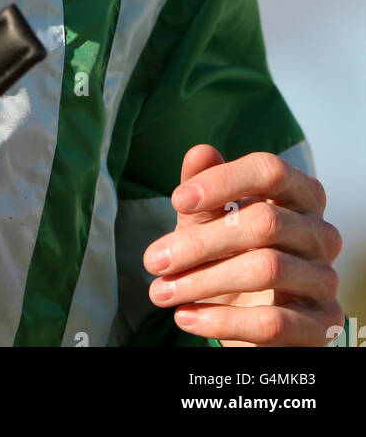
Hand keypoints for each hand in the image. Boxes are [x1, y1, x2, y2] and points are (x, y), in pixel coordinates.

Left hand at [142, 143, 343, 346]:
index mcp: (300, 194)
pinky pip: (274, 322)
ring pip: (267, 269)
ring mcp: (325, 279)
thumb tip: (200, 153)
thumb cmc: (230, 255)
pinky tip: (186, 318)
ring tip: (161, 292)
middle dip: (200, 242)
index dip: (223, 181)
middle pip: (264, 222)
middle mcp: (321, 233)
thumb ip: (205, 188)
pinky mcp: (322, 325)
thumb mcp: (209, 221)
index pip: (270, 171)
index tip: (177, 201)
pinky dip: (222, 321)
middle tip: (153, 260)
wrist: (252, 320)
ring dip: (203, 282)